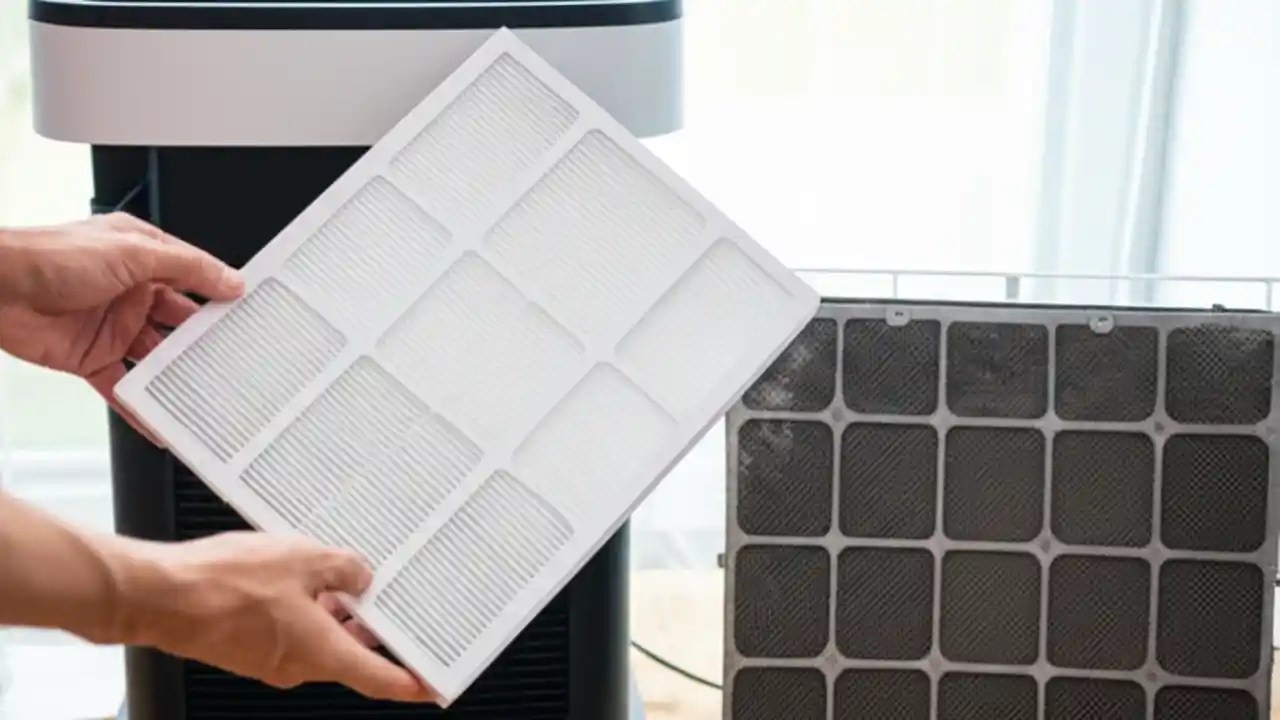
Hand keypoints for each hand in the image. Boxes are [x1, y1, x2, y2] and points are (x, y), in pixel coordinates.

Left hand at [0, 213, 243, 441]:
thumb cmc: (50, 256)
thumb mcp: (132, 251)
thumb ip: (186, 268)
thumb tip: (230, 280)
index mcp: (143, 258)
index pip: (194, 279)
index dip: (221, 296)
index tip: (249, 314)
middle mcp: (131, 292)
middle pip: (180, 322)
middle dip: (205, 341)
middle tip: (236, 359)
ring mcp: (113, 326)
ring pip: (157, 357)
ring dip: (178, 375)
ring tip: (208, 393)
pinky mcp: (92, 357)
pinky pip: (124, 387)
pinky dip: (142, 408)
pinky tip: (163, 423)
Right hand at [108, 531, 435, 702]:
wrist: (160, 596)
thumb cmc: (225, 584)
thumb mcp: (304, 559)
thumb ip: (343, 569)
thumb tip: (359, 576)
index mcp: (321, 653)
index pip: (379, 678)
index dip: (410, 682)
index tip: (432, 685)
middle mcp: (296, 666)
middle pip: (348, 654)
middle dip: (368, 628)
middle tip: (387, 601)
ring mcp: (268, 660)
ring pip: (315, 639)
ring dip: (330, 613)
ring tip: (337, 575)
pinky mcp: (244, 648)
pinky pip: (286, 633)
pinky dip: (301, 610)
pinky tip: (295, 579)